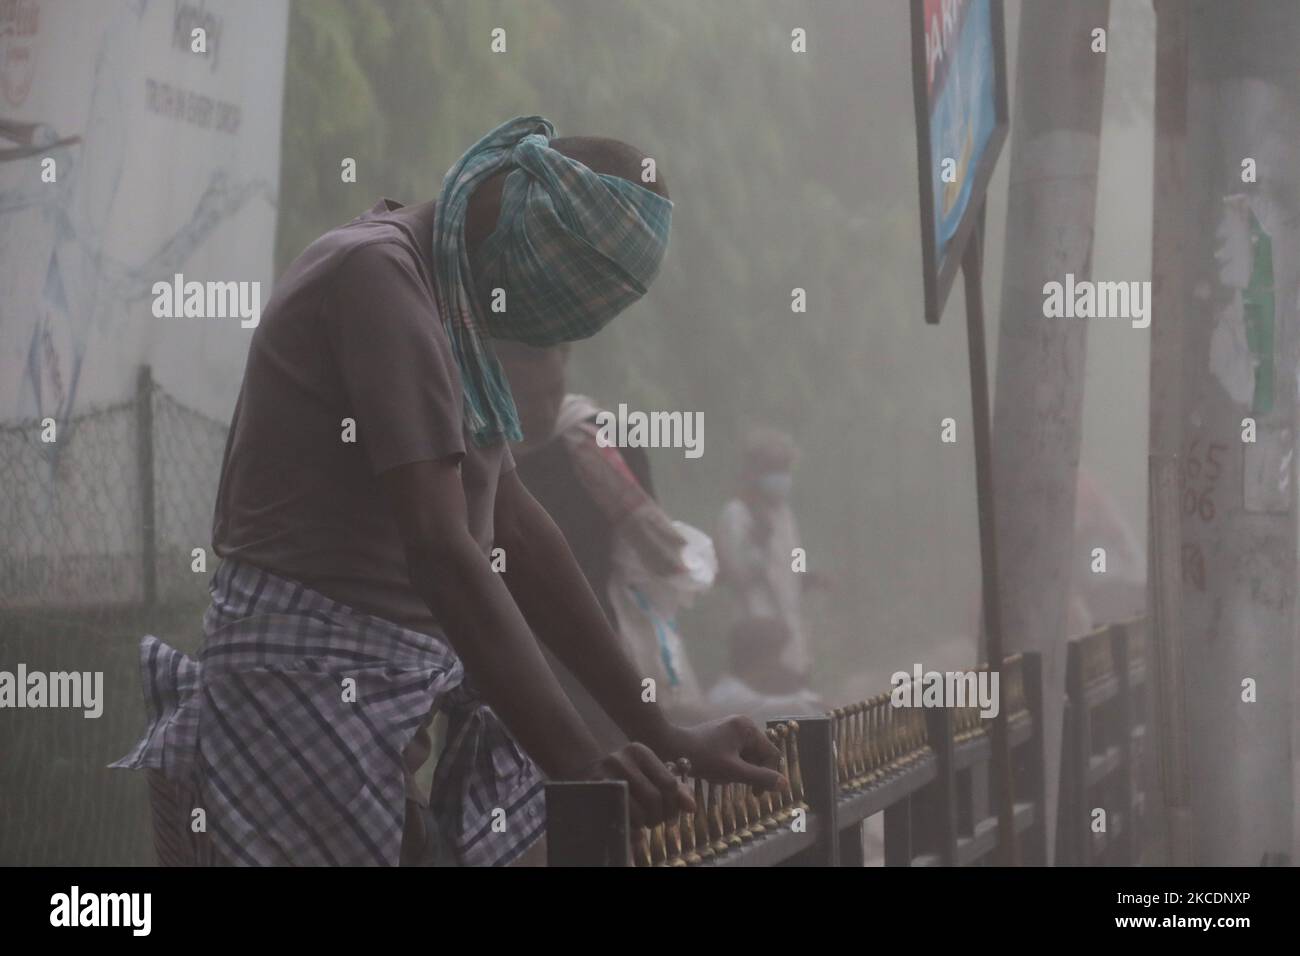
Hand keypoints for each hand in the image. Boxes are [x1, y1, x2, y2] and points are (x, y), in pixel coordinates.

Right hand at [578, 742, 695, 827]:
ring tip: (644, 823)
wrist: (583, 771)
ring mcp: (604, 776)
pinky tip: (634, 830)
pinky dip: (631, 830)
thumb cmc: (623, 774)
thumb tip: (691, 807)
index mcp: (639, 751)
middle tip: (657, 822)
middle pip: (654, 798)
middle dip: (660, 817)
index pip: (669, 783)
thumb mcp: (647, 772)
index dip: (674, 805)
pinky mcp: (593, 794)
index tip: (672, 815)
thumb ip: (672, 787)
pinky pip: (620, 819)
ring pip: (637, 812)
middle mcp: (621, 759)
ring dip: (645, 824)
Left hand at [656, 716, 786, 793]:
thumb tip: (784, 784)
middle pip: (759, 755)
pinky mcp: (721, 735)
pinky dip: (730, 766)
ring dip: (739, 771)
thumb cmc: (703, 757)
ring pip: (746, 756)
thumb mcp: (734, 771)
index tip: (756, 794)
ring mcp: (731, 728)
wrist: (671, 747)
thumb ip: (760, 777)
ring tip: (723, 777)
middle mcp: (742, 724)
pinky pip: (735, 754)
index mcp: (748, 728)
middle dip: (751, 772)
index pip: (771, 754)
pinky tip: (716, 772)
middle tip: (738, 787)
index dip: (768, 775)